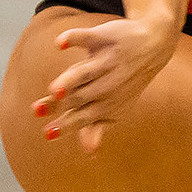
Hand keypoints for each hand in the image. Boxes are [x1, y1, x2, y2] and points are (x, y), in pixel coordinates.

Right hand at [33, 15, 176, 153]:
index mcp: (108, 103)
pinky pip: (88, 37)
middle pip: (80, 95)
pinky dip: (74, 39)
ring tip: (55, 90)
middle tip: (37, 111)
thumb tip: (89, 154)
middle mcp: (108, 84)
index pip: (83, 116)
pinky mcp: (105, 37)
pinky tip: (60, 44)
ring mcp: (107, 60)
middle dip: (60, 104)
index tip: (48, 134)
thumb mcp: (113, 105)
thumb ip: (95, 126)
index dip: (67, 125)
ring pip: (86, 72)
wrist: (154, 46)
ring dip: (70, 80)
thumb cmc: (125, 81)